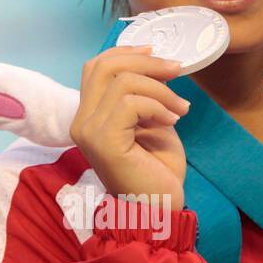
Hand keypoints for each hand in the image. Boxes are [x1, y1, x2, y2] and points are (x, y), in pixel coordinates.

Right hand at [69, 45, 189, 207]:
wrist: (157, 209)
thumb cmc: (156, 170)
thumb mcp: (150, 121)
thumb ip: (142, 95)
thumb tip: (156, 63)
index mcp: (88, 115)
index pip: (95, 67)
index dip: (125, 53)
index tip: (156, 53)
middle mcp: (81, 121)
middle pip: (104, 66)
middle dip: (145, 62)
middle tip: (177, 71)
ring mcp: (89, 131)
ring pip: (122, 82)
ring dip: (160, 90)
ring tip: (181, 109)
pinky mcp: (103, 141)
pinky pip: (130, 104)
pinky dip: (158, 106)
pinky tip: (173, 122)